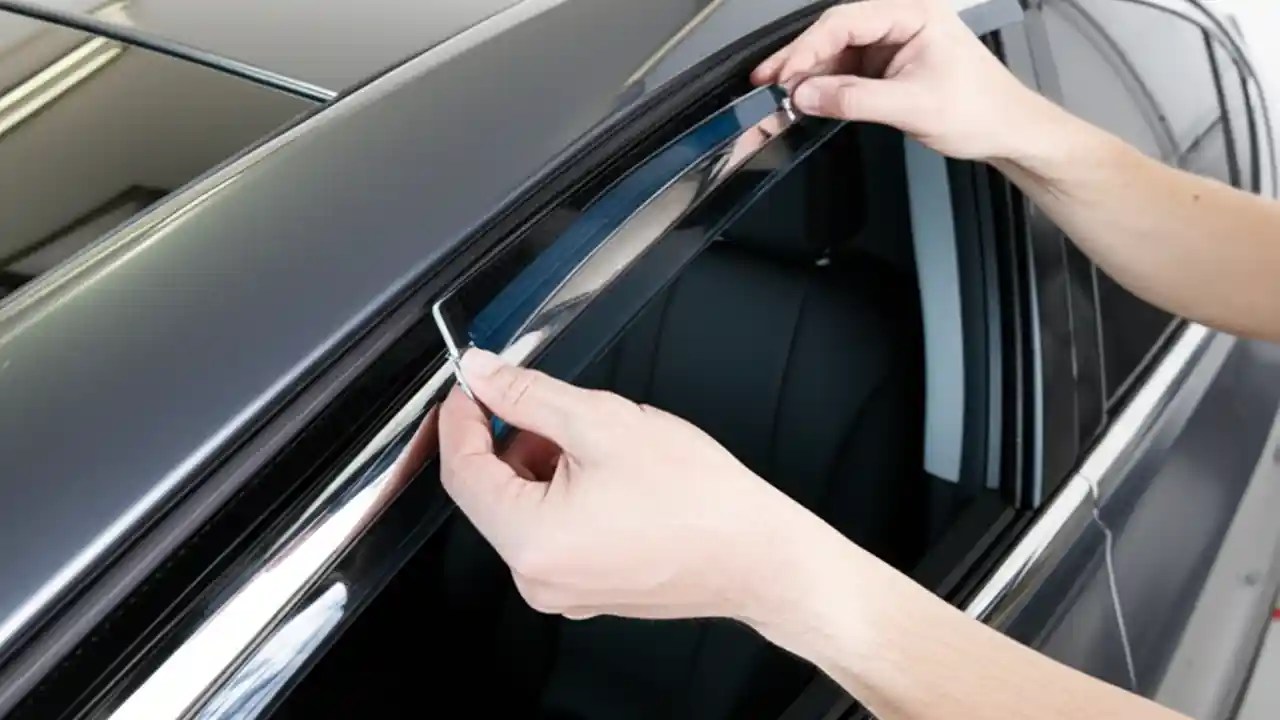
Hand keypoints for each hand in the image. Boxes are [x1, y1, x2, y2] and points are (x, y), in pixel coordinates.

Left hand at [437, 348, 817, 621]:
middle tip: (547, 405)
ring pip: (523, 511)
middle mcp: (537, 578)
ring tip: (595, 442)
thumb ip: (529, 395)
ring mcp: (562, 591)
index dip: (461, 418)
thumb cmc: (699, 500)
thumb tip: (483, 374)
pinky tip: (605, 474)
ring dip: (540, 465)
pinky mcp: (587, 590)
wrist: (759, 555)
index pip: (462, 471)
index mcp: (531, 540)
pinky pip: (552, 533)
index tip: (473, 385)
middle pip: (491, 493)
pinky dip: (562, 495)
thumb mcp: (603, 423)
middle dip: (510, 440)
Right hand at [751, 0, 1058, 160]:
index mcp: (915, 12)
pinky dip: (824, 86)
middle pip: (835, 32)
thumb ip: (855, 99)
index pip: (846, 21)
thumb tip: (806, 95)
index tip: (782, 74)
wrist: (1008, 130)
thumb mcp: (912, 106)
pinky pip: (846, 70)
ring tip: (780, 97)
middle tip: (767, 82)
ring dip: (808, 74)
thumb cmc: (980, 110)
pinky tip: (805, 99)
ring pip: (836, 52)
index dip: (808, 47)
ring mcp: (893, 42)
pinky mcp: (887, 64)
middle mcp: (902, 20)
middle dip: (800, 59)